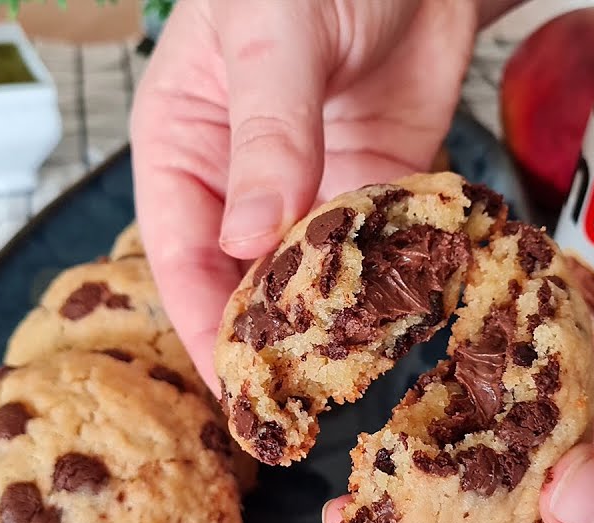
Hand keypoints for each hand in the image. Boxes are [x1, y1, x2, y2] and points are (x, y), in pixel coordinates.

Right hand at [130, 0, 481, 383]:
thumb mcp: (274, 37)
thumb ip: (266, 133)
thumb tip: (246, 238)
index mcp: (186, 146)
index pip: (182, 253)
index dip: (202, 322)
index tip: (235, 384)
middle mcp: (243, 179)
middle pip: (244, 281)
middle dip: (269, 344)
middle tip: (302, 414)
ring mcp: (313, 186)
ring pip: (314, 278)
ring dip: (335, 328)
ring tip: (361, 392)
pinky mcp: (381, 184)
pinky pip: (381, 250)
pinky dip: (394, 288)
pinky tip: (411, 330)